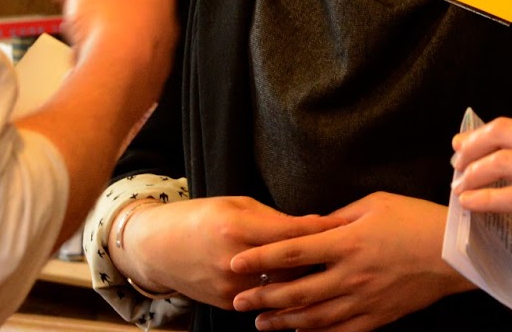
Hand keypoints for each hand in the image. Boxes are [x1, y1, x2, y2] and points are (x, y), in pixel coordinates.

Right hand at [49, 0, 176, 126]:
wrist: (114, 72)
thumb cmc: (108, 23)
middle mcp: (165, 20)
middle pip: (121, 13)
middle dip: (95, 16)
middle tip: (75, 18)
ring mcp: (159, 52)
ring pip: (120, 42)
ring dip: (97, 42)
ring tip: (80, 43)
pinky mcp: (147, 80)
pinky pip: (118, 68)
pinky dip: (102, 66)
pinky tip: (88, 64)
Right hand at [118, 195, 347, 308]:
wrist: (157, 249)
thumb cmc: (200, 218)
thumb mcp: (237, 206)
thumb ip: (276, 218)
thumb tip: (317, 223)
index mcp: (238, 229)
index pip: (293, 232)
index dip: (324, 230)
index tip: (349, 226)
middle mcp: (235, 263)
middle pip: (292, 265)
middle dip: (323, 260)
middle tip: (353, 254)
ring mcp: (231, 289)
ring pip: (282, 288)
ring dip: (308, 281)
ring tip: (337, 273)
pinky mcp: (228, 305)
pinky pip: (266, 301)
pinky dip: (286, 294)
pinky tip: (309, 290)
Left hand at [227, 192, 472, 331]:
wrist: (454, 254)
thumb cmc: (416, 219)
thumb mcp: (375, 204)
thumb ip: (339, 216)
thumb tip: (311, 224)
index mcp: (347, 241)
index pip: (292, 251)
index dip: (261, 258)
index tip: (237, 263)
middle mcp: (350, 274)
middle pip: (296, 291)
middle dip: (262, 298)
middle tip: (238, 302)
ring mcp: (363, 300)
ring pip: (313, 317)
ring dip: (283, 321)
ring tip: (261, 324)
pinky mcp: (376, 318)